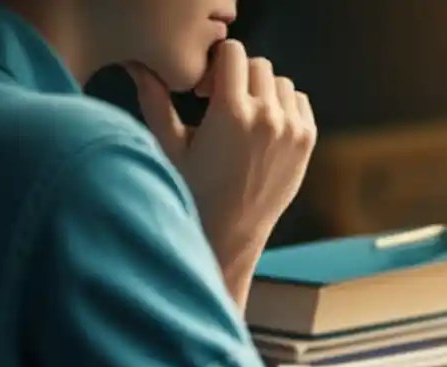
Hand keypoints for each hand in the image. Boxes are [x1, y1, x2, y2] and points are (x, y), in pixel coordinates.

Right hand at [127, 41, 316, 305]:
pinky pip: (299, 102)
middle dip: (238, 76)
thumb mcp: (170, 145)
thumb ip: (156, 100)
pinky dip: (283, 106)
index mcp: (232, 112)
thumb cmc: (193, 190)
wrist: (230, 233)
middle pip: (257, 65)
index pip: (233, 52)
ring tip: (243, 118)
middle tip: (221, 104)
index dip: (216, 64)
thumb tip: (140, 68)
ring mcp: (292, 130)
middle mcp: (267, 117)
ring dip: (262, 91)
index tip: (205, 91)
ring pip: (280, 83)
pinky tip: (263, 127)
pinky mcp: (306, 143)